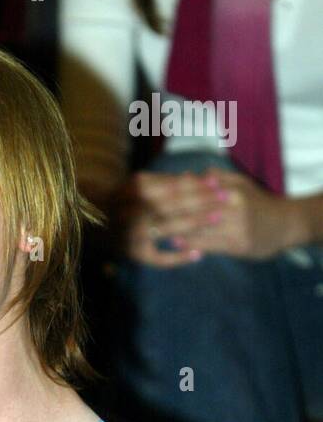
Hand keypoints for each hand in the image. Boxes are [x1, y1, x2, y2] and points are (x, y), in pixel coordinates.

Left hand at [115, 167, 307, 265]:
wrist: (284, 225)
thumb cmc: (258, 204)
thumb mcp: (239, 184)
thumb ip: (213, 179)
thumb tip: (185, 176)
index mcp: (226, 188)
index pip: (191, 188)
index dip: (166, 190)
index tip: (144, 192)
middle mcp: (230, 203)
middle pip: (190, 206)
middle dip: (163, 209)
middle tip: (138, 213)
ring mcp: (234, 224)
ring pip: (197, 226)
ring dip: (172, 228)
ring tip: (150, 230)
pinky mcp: (237, 243)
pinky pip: (209, 244)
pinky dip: (191, 245)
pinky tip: (174, 245)